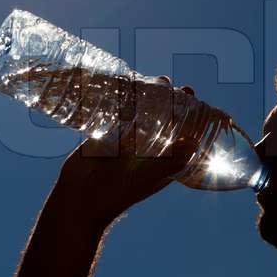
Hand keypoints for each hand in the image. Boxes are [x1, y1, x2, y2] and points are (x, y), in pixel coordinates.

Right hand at [51, 76, 202, 225]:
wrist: (82, 197)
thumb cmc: (119, 192)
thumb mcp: (149, 177)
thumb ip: (171, 161)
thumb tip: (193, 142)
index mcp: (164, 159)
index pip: (182, 132)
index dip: (190, 114)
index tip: (192, 96)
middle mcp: (149, 147)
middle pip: (164, 117)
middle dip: (170, 99)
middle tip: (171, 84)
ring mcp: (128, 139)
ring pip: (142, 111)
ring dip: (149, 94)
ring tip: (154, 80)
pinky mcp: (108, 133)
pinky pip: (119, 112)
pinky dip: (124, 98)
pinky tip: (127, 82)